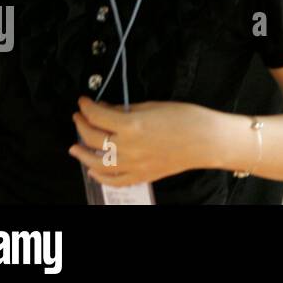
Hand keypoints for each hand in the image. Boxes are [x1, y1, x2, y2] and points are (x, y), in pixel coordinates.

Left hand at [69, 97, 213, 186]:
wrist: (207, 141)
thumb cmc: (186, 118)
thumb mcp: (154, 106)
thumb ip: (126, 110)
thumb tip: (106, 110)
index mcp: (131, 125)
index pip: (97, 116)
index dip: (87, 106)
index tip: (83, 101)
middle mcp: (127, 147)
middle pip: (92, 137)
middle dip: (81, 125)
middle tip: (78, 117)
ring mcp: (133, 165)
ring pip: (96, 163)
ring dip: (82, 154)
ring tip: (75, 147)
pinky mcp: (141, 176)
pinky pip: (114, 181)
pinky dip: (100, 177)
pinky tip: (93, 171)